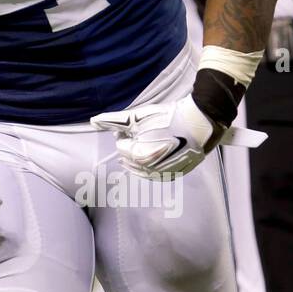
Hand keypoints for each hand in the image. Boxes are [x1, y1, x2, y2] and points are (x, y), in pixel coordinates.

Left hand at [91, 94, 263, 179]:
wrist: (200, 122)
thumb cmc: (167, 117)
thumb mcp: (136, 117)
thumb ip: (112, 121)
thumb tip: (93, 121)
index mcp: (138, 156)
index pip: (120, 147)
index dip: (124, 135)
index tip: (134, 126)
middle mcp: (150, 169)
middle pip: (130, 159)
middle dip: (131, 146)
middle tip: (142, 132)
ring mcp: (165, 173)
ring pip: (143, 169)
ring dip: (141, 157)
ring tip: (150, 141)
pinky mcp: (178, 173)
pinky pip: (158, 174)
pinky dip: (153, 165)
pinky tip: (158, 153)